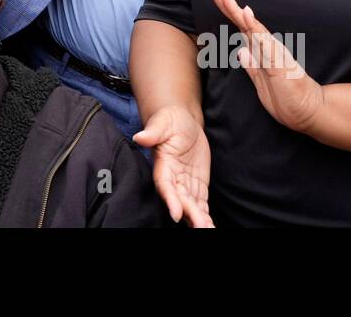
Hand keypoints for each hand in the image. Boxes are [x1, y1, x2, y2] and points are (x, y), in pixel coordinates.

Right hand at [133, 104, 213, 226]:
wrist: (182, 122)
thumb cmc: (169, 120)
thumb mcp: (162, 122)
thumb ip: (153, 132)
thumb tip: (140, 137)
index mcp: (163, 164)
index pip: (165, 185)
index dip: (170, 199)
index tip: (177, 213)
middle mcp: (172, 178)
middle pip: (180, 199)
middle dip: (190, 213)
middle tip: (201, 226)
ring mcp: (185, 183)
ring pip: (191, 205)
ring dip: (198, 219)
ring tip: (208, 229)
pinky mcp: (197, 185)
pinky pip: (201, 203)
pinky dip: (205, 215)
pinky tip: (210, 226)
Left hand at [211, 0, 325, 133]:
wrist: (307, 113)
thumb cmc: (285, 97)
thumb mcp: (261, 82)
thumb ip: (252, 66)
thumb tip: (241, 50)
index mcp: (262, 53)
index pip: (244, 28)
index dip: (231, 13)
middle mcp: (269, 49)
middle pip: (247, 24)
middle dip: (231, 7)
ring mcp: (275, 56)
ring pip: (255, 31)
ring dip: (241, 14)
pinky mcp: (280, 66)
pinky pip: (265, 46)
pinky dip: (255, 32)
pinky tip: (247, 19)